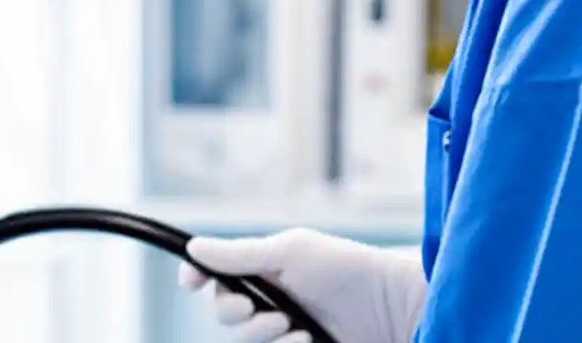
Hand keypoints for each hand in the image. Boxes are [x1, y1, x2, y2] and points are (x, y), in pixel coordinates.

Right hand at [179, 228, 427, 342]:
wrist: (392, 308)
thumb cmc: (346, 269)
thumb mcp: (291, 253)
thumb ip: (241, 255)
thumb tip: (193, 247)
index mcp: (266, 267)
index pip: (217, 273)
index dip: (197, 276)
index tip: (189, 283)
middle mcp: (271, 298)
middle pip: (224, 312)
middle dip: (236, 313)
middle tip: (263, 310)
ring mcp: (285, 328)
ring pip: (246, 341)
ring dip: (263, 335)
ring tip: (297, 329)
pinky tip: (307, 341)